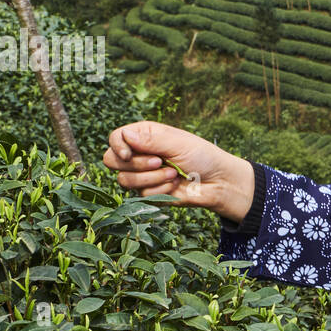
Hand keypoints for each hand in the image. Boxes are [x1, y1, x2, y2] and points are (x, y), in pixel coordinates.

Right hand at [102, 121, 253, 221]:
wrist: (219, 182)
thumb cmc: (203, 157)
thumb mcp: (178, 144)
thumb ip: (151, 140)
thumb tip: (125, 136)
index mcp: (145, 136)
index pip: (116, 138)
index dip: (117, 146)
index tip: (128, 153)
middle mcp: (140, 154)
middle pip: (112, 160)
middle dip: (136, 164)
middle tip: (160, 162)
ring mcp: (143, 174)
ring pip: (124, 180)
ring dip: (152, 178)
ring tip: (174, 174)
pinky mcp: (149, 192)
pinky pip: (141, 194)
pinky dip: (160, 190)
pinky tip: (175, 185)